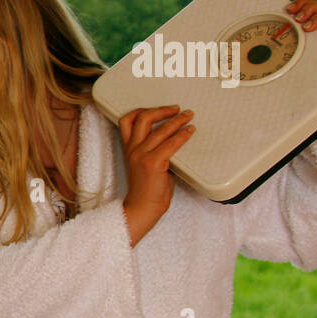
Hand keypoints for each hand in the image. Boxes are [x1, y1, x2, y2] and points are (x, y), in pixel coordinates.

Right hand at [118, 105, 194, 245]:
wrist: (142, 208)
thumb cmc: (147, 190)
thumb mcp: (145, 165)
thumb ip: (154, 151)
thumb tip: (173, 140)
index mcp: (128, 149)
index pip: (126, 121)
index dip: (141, 110)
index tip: (157, 109)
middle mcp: (132, 149)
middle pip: (142, 118)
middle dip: (161, 110)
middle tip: (176, 109)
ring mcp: (141, 155)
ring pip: (159, 129)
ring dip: (177, 120)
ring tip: (188, 116)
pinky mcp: (153, 163)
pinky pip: (171, 143)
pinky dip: (182, 135)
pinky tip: (190, 131)